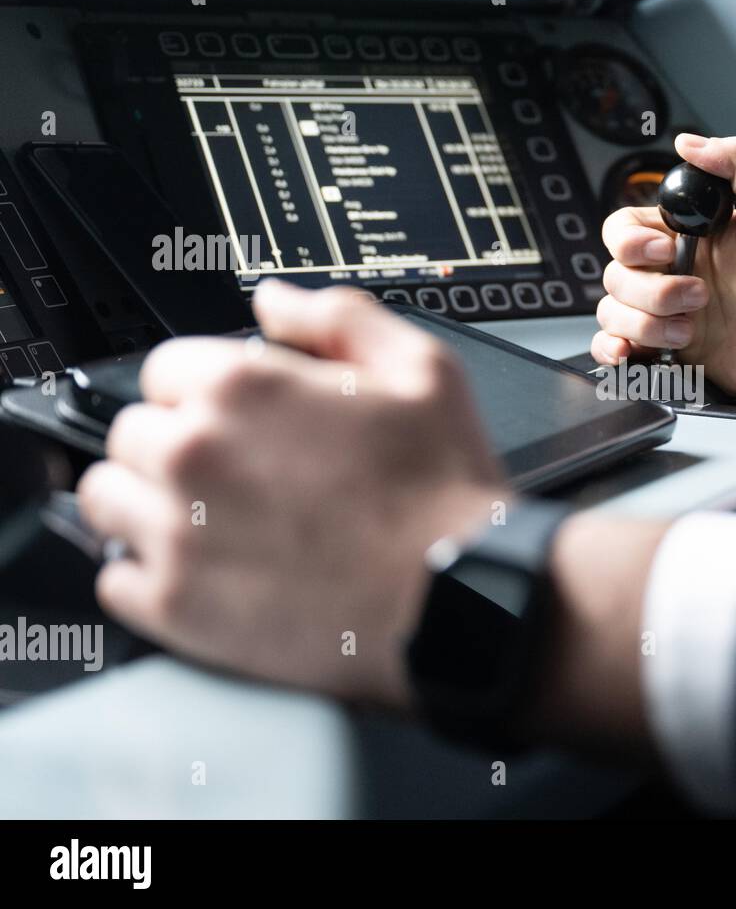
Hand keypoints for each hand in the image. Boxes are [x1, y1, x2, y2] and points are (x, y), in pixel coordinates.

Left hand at [76, 282, 506, 708]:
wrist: (458, 596)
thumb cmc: (444, 490)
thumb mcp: (422, 369)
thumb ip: (339, 318)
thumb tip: (275, 301)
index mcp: (242, 386)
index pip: (164, 369)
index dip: (204, 391)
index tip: (237, 420)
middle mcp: (193, 454)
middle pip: (130, 433)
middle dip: (174, 446)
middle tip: (234, 475)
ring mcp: (177, 533)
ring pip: (105, 500)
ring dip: (145, 505)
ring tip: (207, 522)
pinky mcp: (177, 607)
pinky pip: (115, 579)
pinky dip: (146, 575)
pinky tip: (201, 571)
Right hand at [595, 133, 735, 401]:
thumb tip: (691, 142)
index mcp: (689, 236)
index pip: (626, 228)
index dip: (632, 242)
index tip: (665, 251)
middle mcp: (674, 273)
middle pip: (617, 274)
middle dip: (652, 291)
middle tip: (699, 296)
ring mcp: (669, 313)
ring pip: (613, 312)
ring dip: (644, 324)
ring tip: (688, 331)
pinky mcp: (670, 350)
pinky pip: (617, 346)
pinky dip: (612, 349)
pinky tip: (630, 351)